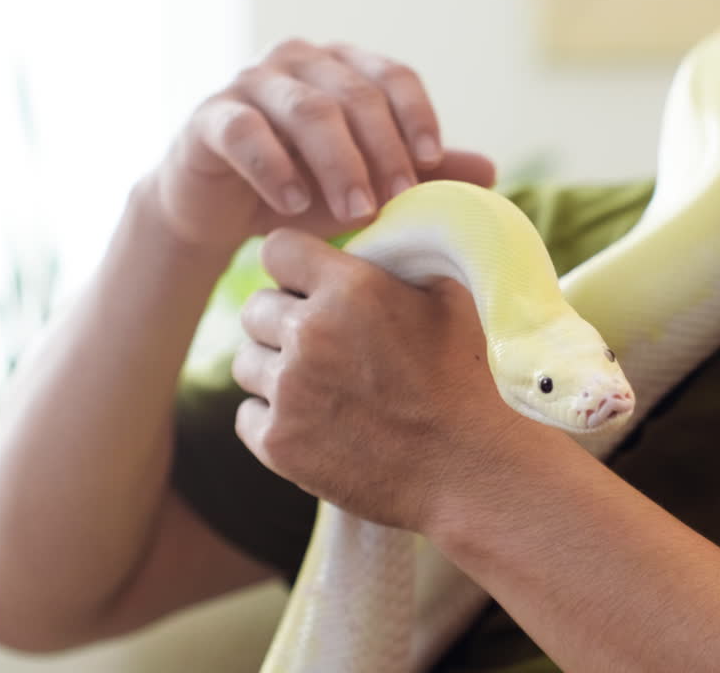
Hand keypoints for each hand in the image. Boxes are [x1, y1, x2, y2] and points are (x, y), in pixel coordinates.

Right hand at [141, 39, 495, 253]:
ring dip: (338, 163)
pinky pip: (245, 131)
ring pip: (306, 109)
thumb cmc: (301, 189)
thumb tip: (491, 172)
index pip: (393, 76)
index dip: (416, 116)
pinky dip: (274, 166)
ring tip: (357, 212)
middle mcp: (300, 62)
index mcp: (345, 68)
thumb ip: (421, 174)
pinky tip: (293, 204)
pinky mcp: (211, 117)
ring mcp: (252, 83)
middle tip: (398, 201)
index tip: (432, 163)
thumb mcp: (368, 184)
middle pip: (354, 94)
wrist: (219, 213)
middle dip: (382, 150)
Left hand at [230, 227, 531, 531]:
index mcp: (352, 288)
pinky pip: (247, 415)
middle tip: (321, 345)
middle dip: (283, 320)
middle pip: (256, 308)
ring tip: (321, 388)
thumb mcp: (452, 302)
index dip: (294, 267)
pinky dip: (274, 420)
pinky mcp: (279, 444)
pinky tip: (317, 425)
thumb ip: (400, 267)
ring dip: (275, 370)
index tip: (310, 285)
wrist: (473, 471)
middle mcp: (311, 333)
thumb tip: (370, 247)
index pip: (277, 250)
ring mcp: (289, 392)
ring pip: (246, 362)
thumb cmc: (473, 383)